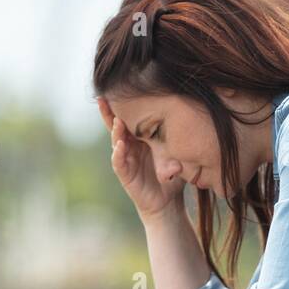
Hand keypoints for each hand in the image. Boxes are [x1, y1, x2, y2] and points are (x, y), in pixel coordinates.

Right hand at [97, 96, 182, 218]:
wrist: (168, 201)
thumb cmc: (173, 175)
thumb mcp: (178, 156)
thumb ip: (180, 147)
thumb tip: (185, 148)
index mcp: (141, 136)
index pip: (130, 117)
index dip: (124, 104)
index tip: (120, 86)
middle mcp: (131, 145)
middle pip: (116, 124)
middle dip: (109, 111)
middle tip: (103, 97)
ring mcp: (126, 158)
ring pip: (116, 140)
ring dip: (115, 130)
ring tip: (117, 121)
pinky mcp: (125, 174)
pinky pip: (119, 162)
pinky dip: (119, 153)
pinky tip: (120, 145)